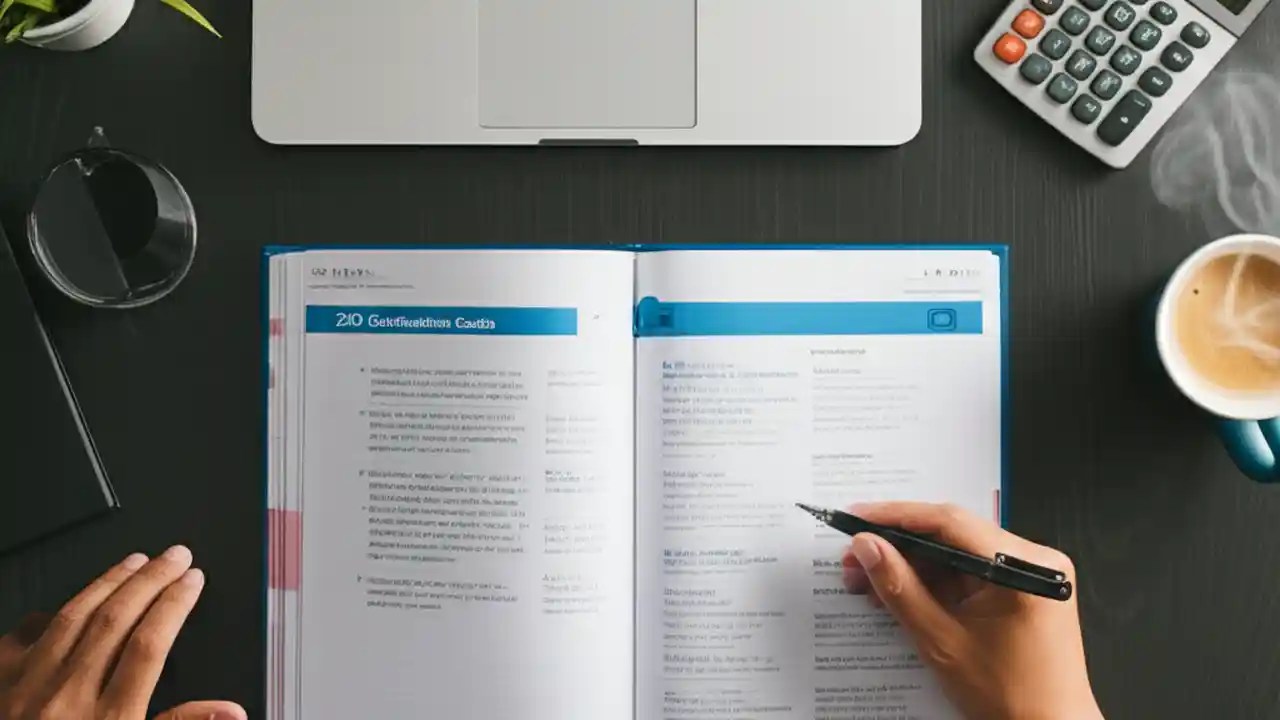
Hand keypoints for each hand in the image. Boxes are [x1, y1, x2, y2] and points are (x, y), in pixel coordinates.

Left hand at [0, 547, 245, 719]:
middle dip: (150, 580)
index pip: (150, 644)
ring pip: (72, 617)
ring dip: (108, 583)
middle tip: (175, 556)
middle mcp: (66, 699)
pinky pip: (24, 634)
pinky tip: (71, 603)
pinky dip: (50, 614)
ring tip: (135, 561)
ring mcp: (26, 688)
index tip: (192, 580)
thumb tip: (230, 710)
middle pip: (115, 620)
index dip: (175, 604)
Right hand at [841, 502, 1102, 719]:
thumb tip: (867, 546)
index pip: (950, 522)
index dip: (896, 516)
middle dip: (898, 546)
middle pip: (952, 536)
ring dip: (911, 567)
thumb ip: (900, 589)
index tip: (857, 516)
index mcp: (1025, 566)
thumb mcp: (942, 642)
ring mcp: (1028, 575)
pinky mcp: (1020, 592)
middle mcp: (1033, 560)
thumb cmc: (1010, 698)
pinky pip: (968, 575)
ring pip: (956, 555)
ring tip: (866, 579)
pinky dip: (933, 583)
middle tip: (854, 557)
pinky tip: (897, 591)